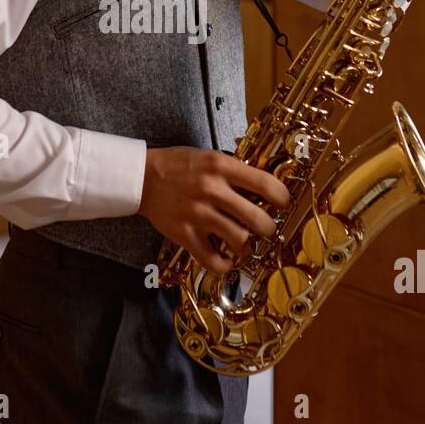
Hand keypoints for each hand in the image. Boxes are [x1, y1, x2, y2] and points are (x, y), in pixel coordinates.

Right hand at [138, 145, 289, 275]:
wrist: (141, 177)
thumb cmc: (179, 165)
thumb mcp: (210, 157)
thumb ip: (235, 172)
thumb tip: (266, 189)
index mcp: (220, 167)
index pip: (266, 184)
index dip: (282, 198)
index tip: (282, 204)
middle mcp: (211, 190)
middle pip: (258, 219)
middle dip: (269, 228)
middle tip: (266, 228)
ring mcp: (197, 214)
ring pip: (239, 240)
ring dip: (248, 246)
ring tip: (245, 243)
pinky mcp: (184, 234)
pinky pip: (212, 260)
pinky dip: (224, 265)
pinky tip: (226, 259)